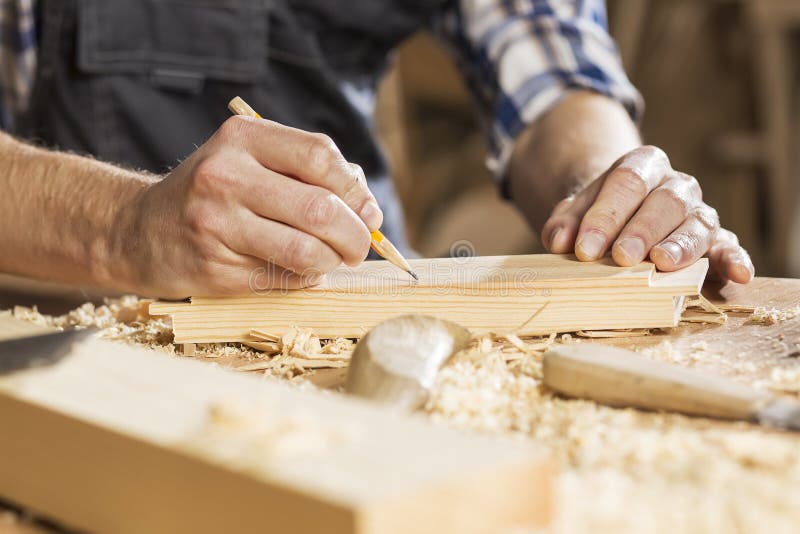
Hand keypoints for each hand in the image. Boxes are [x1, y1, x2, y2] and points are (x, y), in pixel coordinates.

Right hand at [117, 116, 381, 296]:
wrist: (139, 230)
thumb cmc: (213, 194)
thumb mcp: (250, 161)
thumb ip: (307, 174)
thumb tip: (368, 210)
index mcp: (241, 139)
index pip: (320, 156)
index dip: (356, 189)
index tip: (367, 212)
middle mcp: (225, 176)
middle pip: (320, 209)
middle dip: (355, 235)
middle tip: (360, 247)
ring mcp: (216, 224)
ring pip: (306, 251)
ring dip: (332, 261)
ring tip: (332, 259)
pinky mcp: (215, 268)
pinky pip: (284, 280)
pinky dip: (306, 279)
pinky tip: (299, 271)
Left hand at [540, 146, 753, 282]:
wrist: (619, 217)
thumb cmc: (597, 216)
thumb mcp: (573, 214)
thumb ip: (563, 224)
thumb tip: (560, 241)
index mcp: (642, 165)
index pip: (627, 182)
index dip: (606, 215)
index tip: (584, 249)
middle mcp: (676, 185)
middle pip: (665, 201)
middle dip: (642, 230)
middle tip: (621, 257)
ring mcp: (698, 212)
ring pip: (697, 223)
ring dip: (680, 246)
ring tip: (661, 264)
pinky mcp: (715, 240)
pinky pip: (728, 247)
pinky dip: (735, 260)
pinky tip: (738, 275)